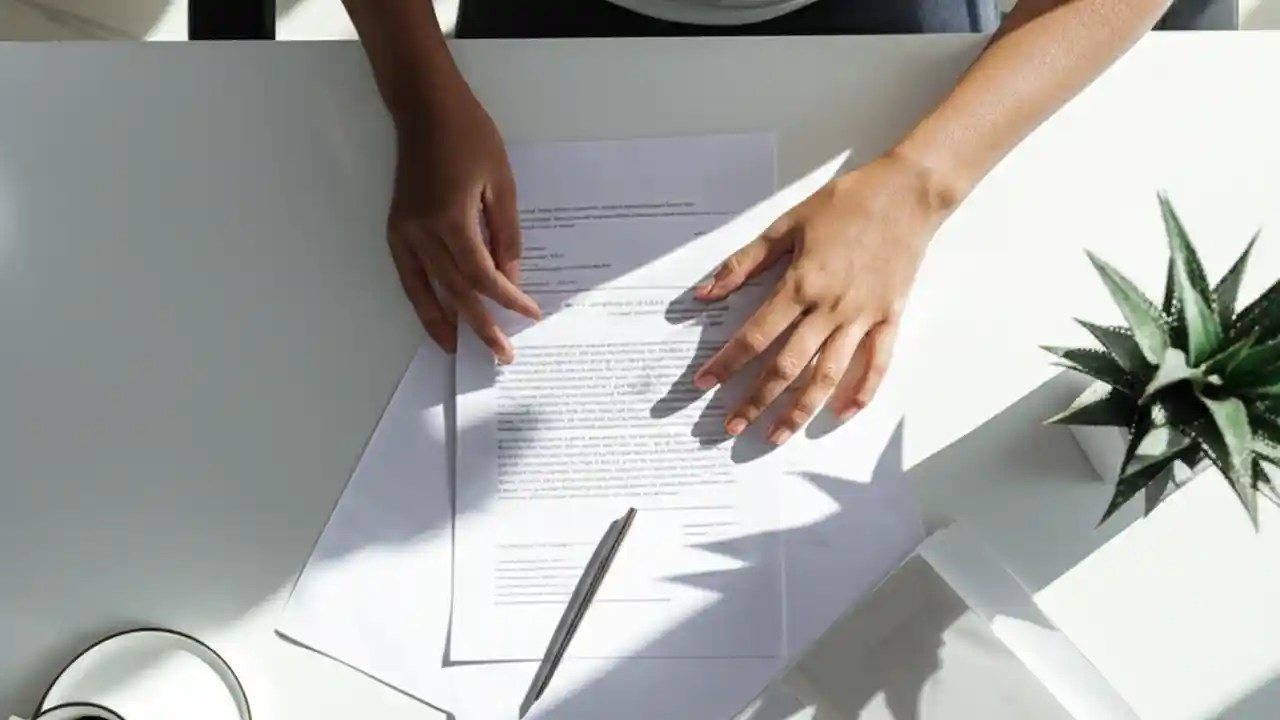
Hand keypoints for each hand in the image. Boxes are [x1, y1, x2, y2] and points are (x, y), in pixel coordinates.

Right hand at [386, 81, 539, 362]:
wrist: (425, 108)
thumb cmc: (470, 137)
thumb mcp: (502, 183)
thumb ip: (506, 235)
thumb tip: (509, 278)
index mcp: (451, 219)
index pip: (482, 275)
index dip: (507, 299)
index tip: (530, 313)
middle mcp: (422, 232)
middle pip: (454, 291)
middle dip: (480, 325)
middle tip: (502, 354)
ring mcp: (404, 232)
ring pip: (424, 290)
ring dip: (443, 324)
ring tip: (460, 351)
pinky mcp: (396, 228)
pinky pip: (408, 274)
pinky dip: (421, 301)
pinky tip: (435, 318)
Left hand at [692, 154, 944, 444]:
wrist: (907, 192)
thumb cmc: (846, 202)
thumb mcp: (788, 223)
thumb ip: (745, 262)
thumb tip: (706, 293)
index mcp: (801, 285)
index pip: (756, 336)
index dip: (727, 363)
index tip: (704, 384)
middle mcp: (831, 309)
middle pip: (786, 367)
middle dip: (756, 401)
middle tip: (731, 426)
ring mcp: (863, 318)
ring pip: (827, 376)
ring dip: (799, 411)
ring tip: (775, 436)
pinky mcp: (890, 318)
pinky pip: (876, 364)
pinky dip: (860, 393)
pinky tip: (840, 414)